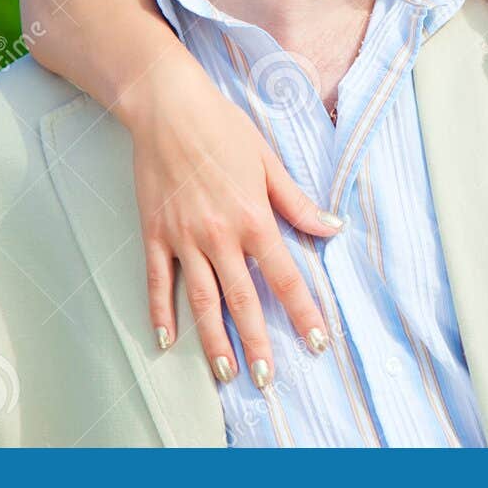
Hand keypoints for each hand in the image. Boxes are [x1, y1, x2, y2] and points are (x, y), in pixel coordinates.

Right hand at [121, 65, 342, 384]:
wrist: (167, 107)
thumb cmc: (222, 128)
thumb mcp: (268, 162)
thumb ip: (297, 203)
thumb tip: (332, 229)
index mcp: (253, 218)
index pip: (285, 277)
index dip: (303, 312)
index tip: (317, 341)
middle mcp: (219, 236)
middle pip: (242, 301)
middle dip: (257, 343)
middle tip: (265, 379)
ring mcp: (184, 238)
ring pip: (202, 301)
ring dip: (214, 341)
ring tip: (225, 373)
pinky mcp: (155, 234)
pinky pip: (159, 282)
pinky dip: (161, 313)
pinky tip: (167, 341)